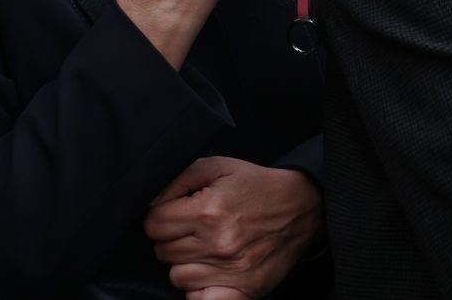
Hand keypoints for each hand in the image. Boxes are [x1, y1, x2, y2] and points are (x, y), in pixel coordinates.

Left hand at [145, 158, 323, 298]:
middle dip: (171, 238)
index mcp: (208, 211)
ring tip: (204, 248)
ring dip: (185, 263)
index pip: (153, 225)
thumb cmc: (256, 185)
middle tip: (192, 229)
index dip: (159, 216)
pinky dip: (199, 291)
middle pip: (162, 251)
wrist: (301, 207)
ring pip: (177, 277)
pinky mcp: (245, 290)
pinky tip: (209, 274)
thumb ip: (178, 180)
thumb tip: (151, 203)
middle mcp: (218, 244)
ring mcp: (231, 271)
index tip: (173, 213)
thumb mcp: (217, 166)